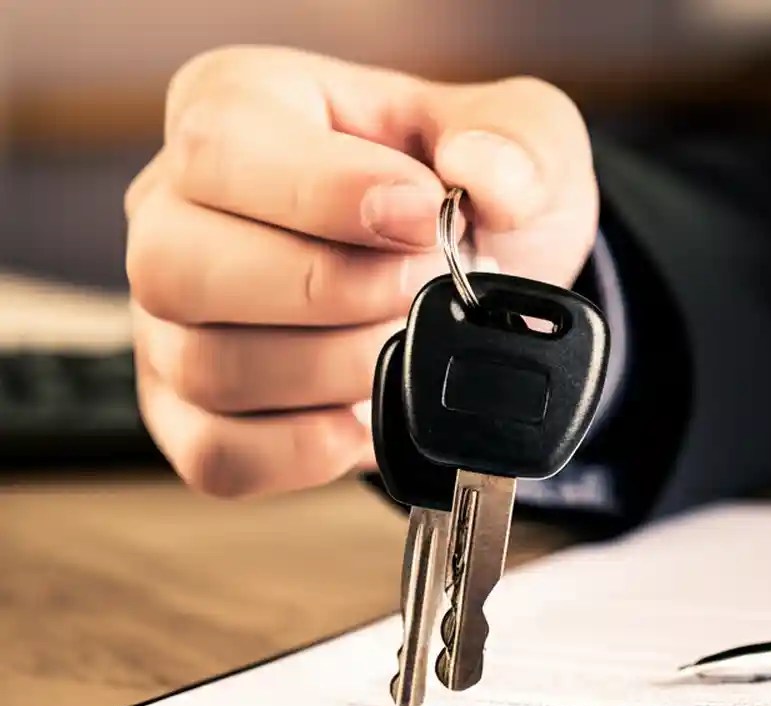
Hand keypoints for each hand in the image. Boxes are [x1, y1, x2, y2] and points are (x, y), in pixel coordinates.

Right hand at [125, 46, 597, 497]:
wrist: (479, 271)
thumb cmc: (469, 187)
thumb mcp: (522, 132)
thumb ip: (515, 139)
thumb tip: (485, 175)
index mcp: (236, 103)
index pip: (224, 147)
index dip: (326, 193)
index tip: (423, 217)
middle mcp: (174, 211)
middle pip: (178, 267)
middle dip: (330, 291)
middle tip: (425, 288)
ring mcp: (168, 320)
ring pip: (206, 368)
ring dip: (334, 371)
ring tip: (408, 340)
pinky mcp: (191, 413)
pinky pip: (216, 455)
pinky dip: (305, 450)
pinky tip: (367, 416)